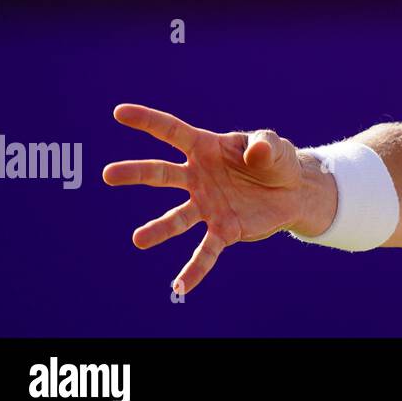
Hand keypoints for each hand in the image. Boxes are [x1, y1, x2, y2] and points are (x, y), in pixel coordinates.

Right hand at [103, 103, 311, 294]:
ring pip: (178, 218)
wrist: (293, 190)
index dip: (148, 121)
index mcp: (206, 148)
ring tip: (139, 239)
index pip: (172, 132)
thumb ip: (265, 144)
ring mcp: (208, 205)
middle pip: (162, 174)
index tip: (120, 113)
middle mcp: (198, 178)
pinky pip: (206, 251)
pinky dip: (195, 269)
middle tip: (108, 174)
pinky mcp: (224, 229)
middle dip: (136, 173)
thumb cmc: (274, 161)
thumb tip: (255, 153)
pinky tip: (180, 287)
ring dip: (160, 229)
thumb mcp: (273, 146)